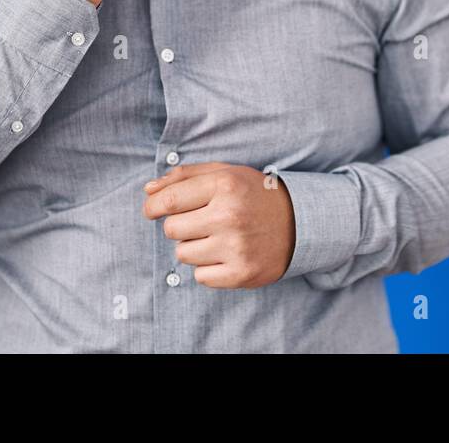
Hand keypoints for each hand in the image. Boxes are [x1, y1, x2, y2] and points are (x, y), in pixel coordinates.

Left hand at [141, 162, 295, 287]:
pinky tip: (225, 254)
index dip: (152, 207)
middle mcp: (230, 215)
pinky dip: (207, 268)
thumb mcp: (225, 173)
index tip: (152, 210)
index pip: (168, 200)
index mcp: (224, 185)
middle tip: (200, 221)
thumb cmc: (253, 195)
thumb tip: (148, 190)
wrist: (299, 222)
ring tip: (216, 237)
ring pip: (183, 254)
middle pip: (172, 229)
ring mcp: (236, 247)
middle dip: (179, 225)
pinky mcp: (241, 273)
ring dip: (193, 246)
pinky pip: (200, 276)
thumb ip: (185, 176)